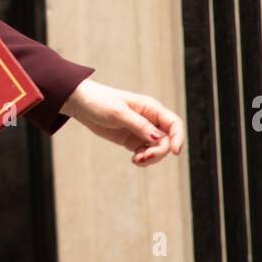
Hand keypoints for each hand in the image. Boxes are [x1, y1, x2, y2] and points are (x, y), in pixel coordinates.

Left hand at [60, 78, 184, 166]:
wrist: (82, 104)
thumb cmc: (100, 101)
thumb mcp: (119, 112)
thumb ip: (139, 125)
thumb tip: (158, 138)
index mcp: (151, 108)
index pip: (174, 123)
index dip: (178, 137)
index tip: (175, 152)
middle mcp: (150, 120)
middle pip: (167, 140)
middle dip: (159, 152)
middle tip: (143, 157)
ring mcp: (142, 131)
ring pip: (158, 149)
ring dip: (151, 158)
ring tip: (137, 159)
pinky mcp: (133, 141)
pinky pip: (146, 153)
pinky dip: (143, 160)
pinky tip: (134, 160)